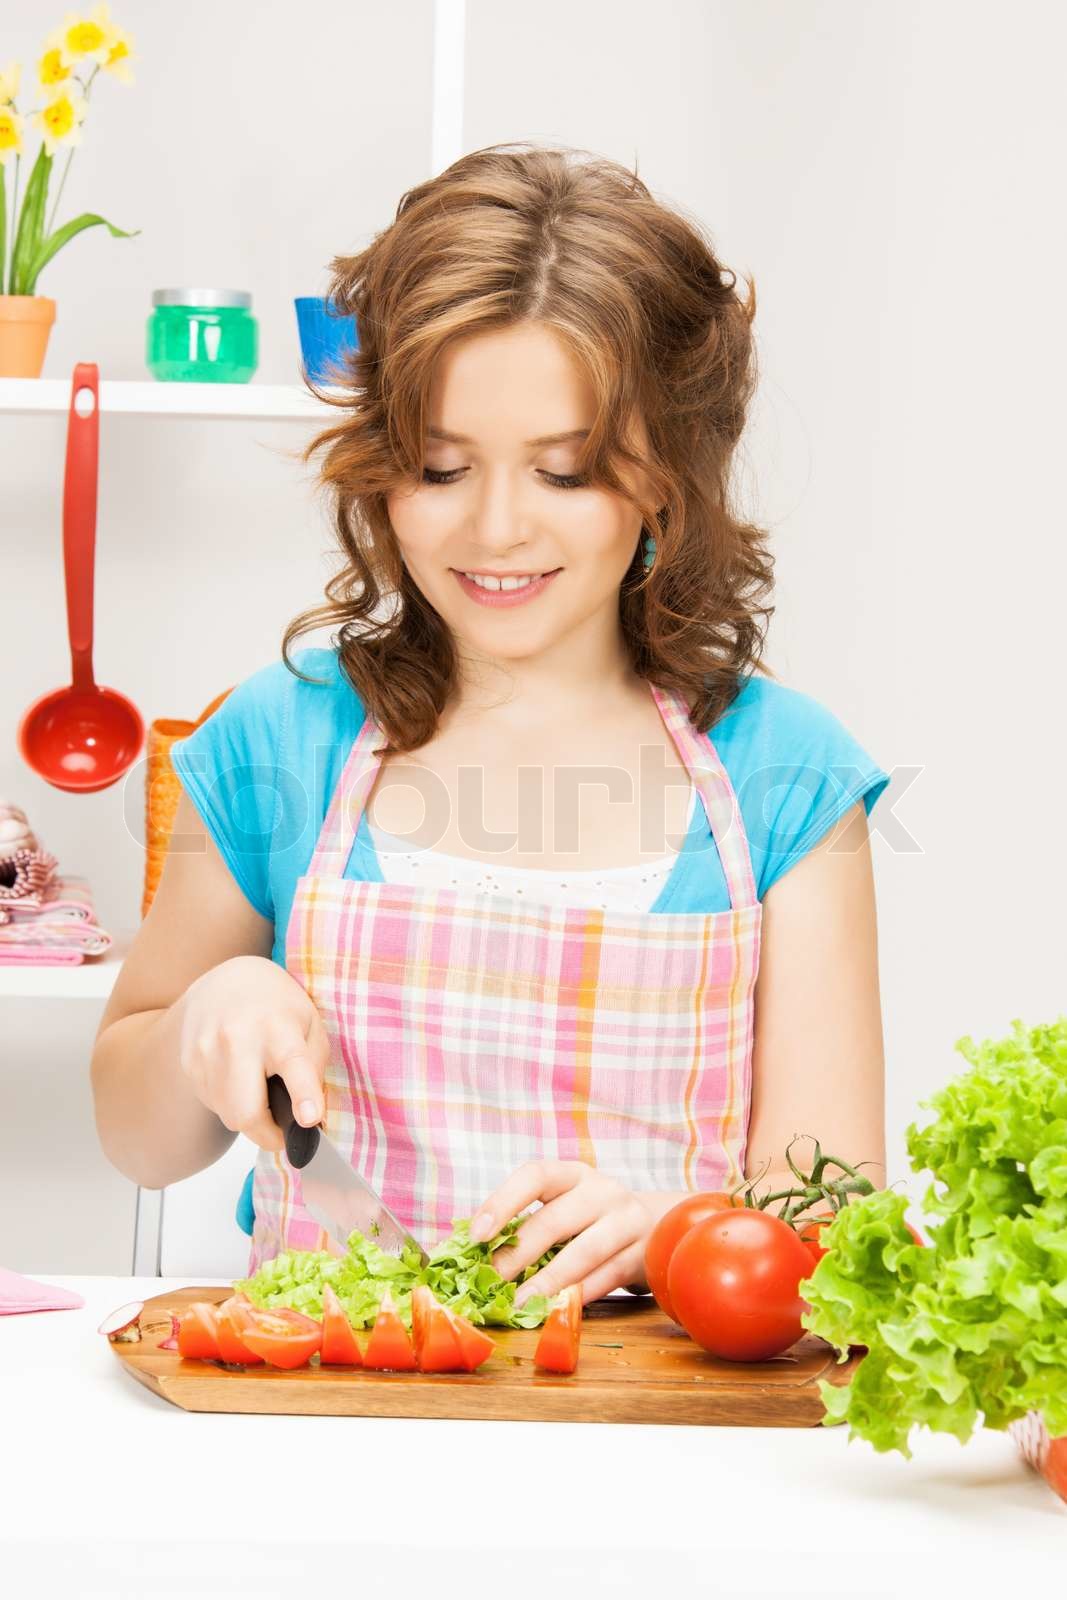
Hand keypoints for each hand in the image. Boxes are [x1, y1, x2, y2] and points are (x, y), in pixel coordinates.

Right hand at [177, 955, 329, 1153]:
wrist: (225, 982)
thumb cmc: (276, 1005)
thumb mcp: (310, 1024)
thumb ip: (314, 1067)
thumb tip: (310, 1117)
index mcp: (278, 1026)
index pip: (292, 1062)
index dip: (303, 1094)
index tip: (309, 1119)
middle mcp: (238, 1038)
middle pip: (246, 1111)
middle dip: (267, 1135)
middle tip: (281, 1133)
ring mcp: (207, 1051)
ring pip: (228, 1115)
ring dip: (249, 1118)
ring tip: (260, 1090)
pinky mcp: (189, 1063)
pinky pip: (213, 1104)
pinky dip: (230, 1103)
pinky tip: (239, 1078)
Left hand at [469, 1159, 686, 1307]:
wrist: (661, 1227)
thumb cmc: (593, 1221)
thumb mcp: (566, 1208)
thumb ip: (528, 1225)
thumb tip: (469, 1253)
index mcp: (572, 1175)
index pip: (534, 1176)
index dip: (503, 1202)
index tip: (477, 1234)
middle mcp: (602, 1191)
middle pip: (555, 1220)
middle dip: (518, 1253)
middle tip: (491, 1281)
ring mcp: (627, 1221)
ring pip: (583, 1252)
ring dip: (548, 1281)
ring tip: (520, 1302)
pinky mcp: (644, 1254)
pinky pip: (607, 1278)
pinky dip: (578, 1295)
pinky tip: (555, 1309)